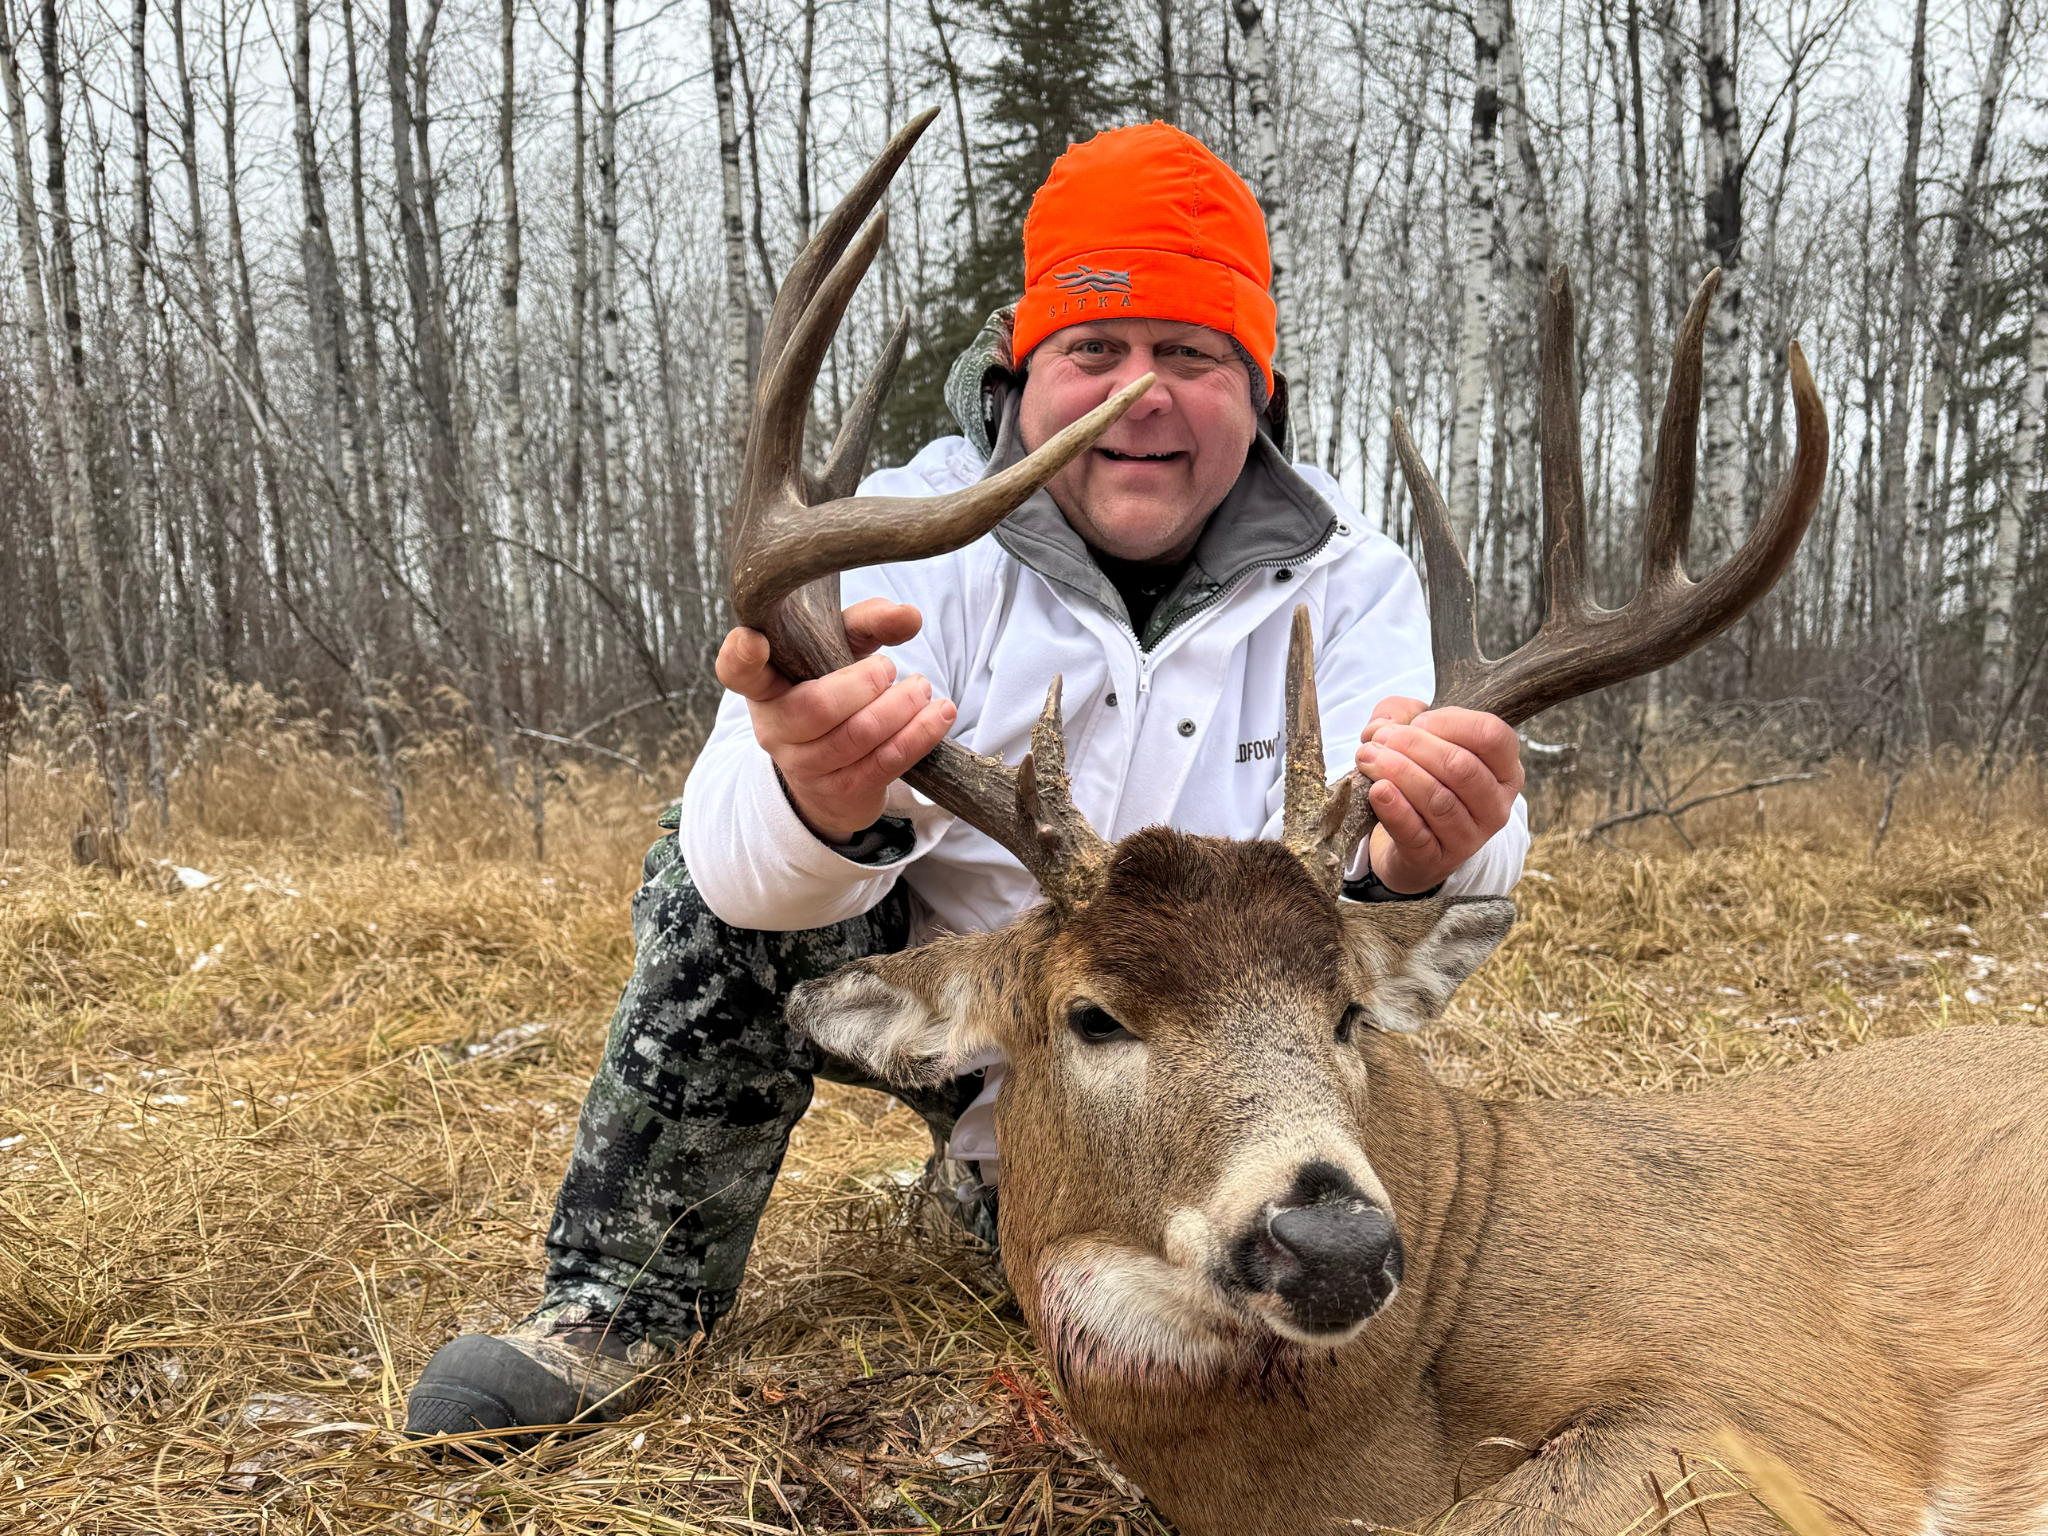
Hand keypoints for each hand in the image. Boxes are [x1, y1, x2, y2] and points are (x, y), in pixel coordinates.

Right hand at [716, 598, 956, 842]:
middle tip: (890, 668)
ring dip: (900, 708)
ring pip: (857, 736)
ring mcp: (806, 765)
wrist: (829, 777)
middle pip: (817, 708)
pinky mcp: (844, 790)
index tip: (753, 639)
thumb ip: (866, 624)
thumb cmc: (831, 692)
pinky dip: (919, 735)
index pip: (737, 672)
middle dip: (863, 684)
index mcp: (764, 687)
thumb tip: (908, 615)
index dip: (739, 657)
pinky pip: (886, 762)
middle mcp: (775, 728)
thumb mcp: (838, 651)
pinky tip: (939, 715)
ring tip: (921, 689)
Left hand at [1354, 698, 1522, 894]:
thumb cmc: (1422, 777)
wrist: (1411, 841)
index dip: (1449, 722)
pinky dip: (1394, 810)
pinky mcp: (1437, 859)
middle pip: (1461, 767)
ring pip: (1438, 800)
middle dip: (1414, 746)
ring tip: (1368, 759)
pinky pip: (1416, 833)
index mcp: (1504, 769)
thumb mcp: (1417, 736)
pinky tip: (1377, 791)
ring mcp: (1471, 837)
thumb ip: (1400, 715)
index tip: (1416, 722)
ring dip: (1398, 773)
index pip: (1491, 735)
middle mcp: (1496, 805)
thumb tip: (1383, 726)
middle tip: (1379, 741)